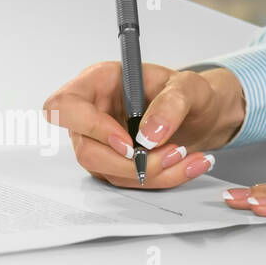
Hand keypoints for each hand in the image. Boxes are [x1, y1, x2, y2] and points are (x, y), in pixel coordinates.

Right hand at [43, 62, 245, 187]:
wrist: (201, 115)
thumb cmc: (186, 93)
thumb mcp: (187, 87)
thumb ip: (170, 104)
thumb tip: (150, 134)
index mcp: (98, 83)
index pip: (65, 106)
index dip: (90, 128)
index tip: (128, 141)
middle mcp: (93, 113)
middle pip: (86, 151)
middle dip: (129, 162)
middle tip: (169, 153)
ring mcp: (100, 143)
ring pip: (107, 172)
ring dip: (151, 172)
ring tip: (185, 156)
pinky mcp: (114, 164)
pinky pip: (129, 182)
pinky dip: (162, 178)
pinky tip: (186, 165)